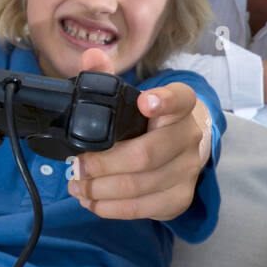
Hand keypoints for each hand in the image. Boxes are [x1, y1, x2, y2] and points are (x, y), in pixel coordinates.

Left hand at [67, 48, 211, 220]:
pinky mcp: (180, 197)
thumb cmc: (147, 121)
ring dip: (100, 190)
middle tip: (76, 166)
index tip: (144, 102)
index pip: (179, 99)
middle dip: (103, 164)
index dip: (163, 101)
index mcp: (180, 105)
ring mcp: (188, 170)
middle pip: (146, 155)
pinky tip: (93, 202)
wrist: (180, 149)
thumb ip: (107, 76)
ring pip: (140, 185)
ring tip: (76, 186)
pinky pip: (143, 208)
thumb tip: (91, 58)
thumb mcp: (130, 95)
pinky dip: (112, 208)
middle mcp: (190, 137)